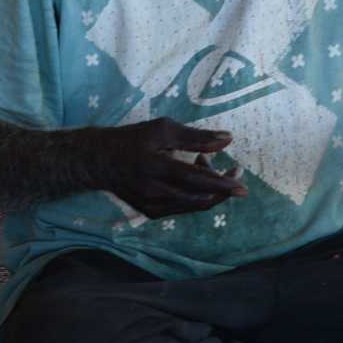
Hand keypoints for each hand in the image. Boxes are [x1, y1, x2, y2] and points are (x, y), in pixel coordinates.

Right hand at [93, 118, 243, 218]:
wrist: (100, 161)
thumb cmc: (133, 139)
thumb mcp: (162, 129)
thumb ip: (195, 137)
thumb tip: (228, 139)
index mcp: (154, 167)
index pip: (195, 180)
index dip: (222, 184)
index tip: (242, 184)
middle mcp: (153, 192)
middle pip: (199, 198)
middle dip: (222, 188)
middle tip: (234, 172)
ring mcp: (151, 206)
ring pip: (193, 205)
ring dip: (208, 188)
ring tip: (203, 163)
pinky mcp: (151, 213)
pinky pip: (183, 207)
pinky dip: (195, 194)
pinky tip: (191, 176)